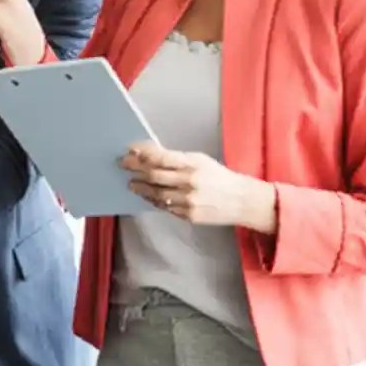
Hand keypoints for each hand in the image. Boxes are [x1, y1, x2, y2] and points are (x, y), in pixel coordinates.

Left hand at [121, 141, 277, 233]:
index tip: (130, 150)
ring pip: (156, 193)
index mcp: (193, 164)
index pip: (161, 157)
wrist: (241, 201)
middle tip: (124, 166)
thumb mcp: (201, 161)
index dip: (142, 154)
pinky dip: (152, 200)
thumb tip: (151, 155)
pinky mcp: (188, 215)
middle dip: (135, 170)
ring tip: (131, 183)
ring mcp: (188, 200)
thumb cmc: (218, 177)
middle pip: (154, 175)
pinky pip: (164, 207)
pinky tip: (146, 195)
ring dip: (140, 187)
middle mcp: (190, 182)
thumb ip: (177, 159)